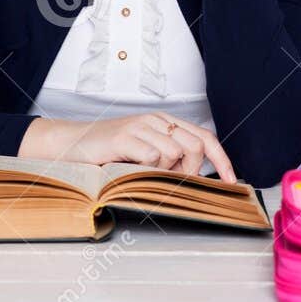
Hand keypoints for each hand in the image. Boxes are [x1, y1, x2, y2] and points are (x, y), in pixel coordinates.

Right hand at [20, 113, 236, 181]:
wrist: (70, 145)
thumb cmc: (107, 154)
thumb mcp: (143, 154)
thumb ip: (168, 159)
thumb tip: (196, 178)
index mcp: (164, 123)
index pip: (204, 137)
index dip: (221, 159)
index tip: (230, 181)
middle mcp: (156, 120)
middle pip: (194, 146)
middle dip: (189, 171)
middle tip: (169, 180)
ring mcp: (140, 126)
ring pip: (174, 152)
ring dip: (163, 170)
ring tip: (141, 171)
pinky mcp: (124, 136)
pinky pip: (152, 156)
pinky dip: (146, 169)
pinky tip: (129, 167)